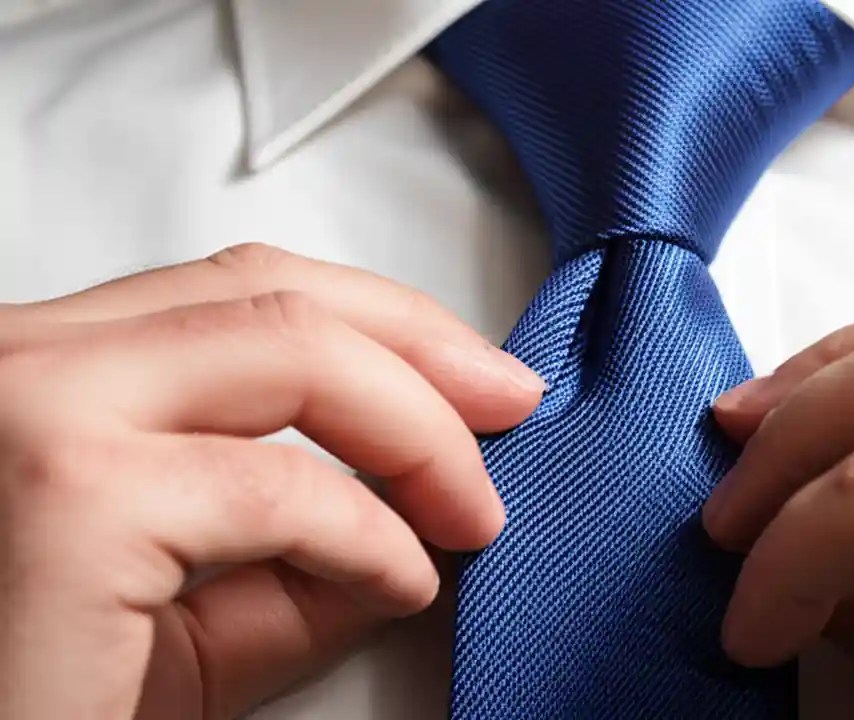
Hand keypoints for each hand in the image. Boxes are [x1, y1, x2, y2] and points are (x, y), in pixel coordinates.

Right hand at [0, 244, 542, 718]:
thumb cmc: (39, 698)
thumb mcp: (185, 624)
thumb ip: (294, 562)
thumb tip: (421, 516)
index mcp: (47, 370)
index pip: (239, 291)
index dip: (381, 321)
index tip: (474, 376)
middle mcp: (24, 361)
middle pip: (273, 296)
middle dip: (424, 349)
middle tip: (509, 409)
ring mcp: (38, 411)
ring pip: (290, 351)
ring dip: (419, 429)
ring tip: (471, 509)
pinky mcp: (66, 498)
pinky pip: (277, 489)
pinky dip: (372, 534)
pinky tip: (401, 579)